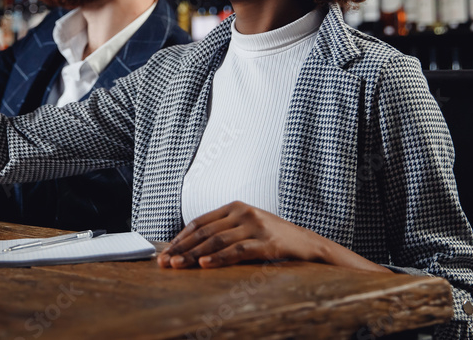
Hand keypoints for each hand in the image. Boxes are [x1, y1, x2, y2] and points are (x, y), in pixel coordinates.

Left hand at [158, 201, 325, 268]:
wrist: (306, 242)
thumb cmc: (271, 237)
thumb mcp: (245, 226)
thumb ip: (223, 230)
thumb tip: (190, 247)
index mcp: (234, 206)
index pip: (200, 222)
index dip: (180, 237)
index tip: (165, 251)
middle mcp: (243, 212)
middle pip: (205, 232)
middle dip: (182, 248)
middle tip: (165, 262)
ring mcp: (255, 225)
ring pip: (217, 241)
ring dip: (194, 255)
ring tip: (178, 265)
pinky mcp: (267, 242)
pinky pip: (238, 251)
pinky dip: (219, 258)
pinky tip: (205, 264)